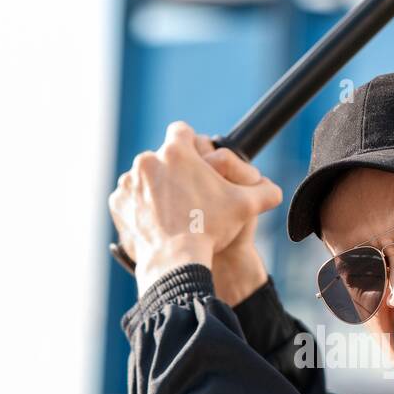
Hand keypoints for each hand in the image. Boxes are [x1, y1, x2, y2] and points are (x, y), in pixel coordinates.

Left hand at [108, 120, 281, 290]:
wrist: (175, 262)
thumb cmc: (211, 229)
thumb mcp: (245, 208)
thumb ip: (264, 192)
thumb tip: (276, 191)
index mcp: (176, 151)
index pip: (182, 132)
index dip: (192, 146)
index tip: (197, 164)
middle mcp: (147, 160)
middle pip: (162, 156)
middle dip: (173, 171)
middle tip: (189, 195)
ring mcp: (129, 182)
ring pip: (145, 177)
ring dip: (156, 188)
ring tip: (173, 211)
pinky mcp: (117, 203)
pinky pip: (130, 199)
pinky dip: (141, 207)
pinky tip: (157, 222)